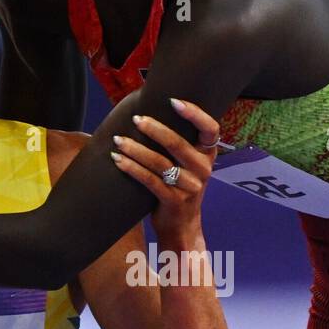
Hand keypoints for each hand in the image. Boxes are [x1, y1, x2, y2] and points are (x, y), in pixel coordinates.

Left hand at [111, 97, 219, 238]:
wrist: (182, 226)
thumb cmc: (179, 187)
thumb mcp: (187, 165)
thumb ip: (178, 143)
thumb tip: (149, 112)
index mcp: (207, 156)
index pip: (210, 129)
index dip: (195, 114)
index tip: (173, 101)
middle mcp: (203, 170)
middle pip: (177, 144)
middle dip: (154, 129)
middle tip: (136, 119)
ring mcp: (190, 187)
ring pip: (160, 162)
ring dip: (135, 149)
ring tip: (118, 140)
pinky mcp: (174, 201)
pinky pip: (150, 180)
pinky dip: (131, 168)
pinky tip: (117, 160)